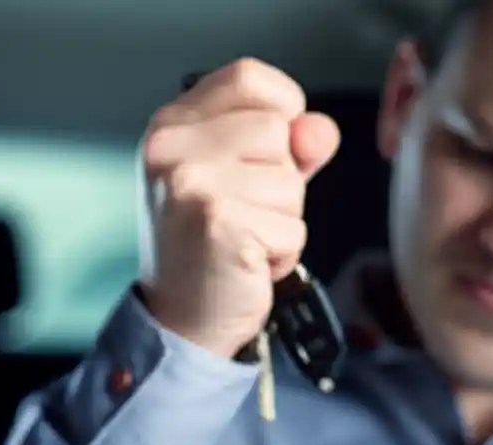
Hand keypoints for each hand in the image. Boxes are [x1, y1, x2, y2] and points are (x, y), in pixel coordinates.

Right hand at [138, 58, 340, 358]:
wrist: (180, 318)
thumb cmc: (210, 245)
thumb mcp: (247, 180)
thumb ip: (290, 146)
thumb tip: (320, 129)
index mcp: (172, 125)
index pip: (251, 77)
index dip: (282, 111)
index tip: (270, 152)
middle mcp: (172, 147)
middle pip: (279, 131)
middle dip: (282, 181)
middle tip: (243, 213)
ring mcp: (192, 183)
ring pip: (291, 183)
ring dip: (284, 221)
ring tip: (244, 239)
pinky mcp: (218, 222)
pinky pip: (292, 228)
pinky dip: (282, 254)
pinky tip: (247, 263)